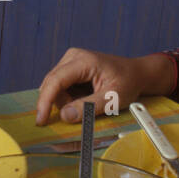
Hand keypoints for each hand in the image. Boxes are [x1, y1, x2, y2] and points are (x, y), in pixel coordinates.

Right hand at [34, 49, 174, 124]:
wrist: (136, 73)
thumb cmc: (128, 83)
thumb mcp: (113, 98)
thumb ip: (89, 107)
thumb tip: (65, 116)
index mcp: (83, 60)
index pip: (55, 80)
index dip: (45, 101)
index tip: (41, 120)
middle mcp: (72, 57)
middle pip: (52, 85)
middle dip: (59, 104)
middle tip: (77, 116)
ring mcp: (69, 61)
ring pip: (54, 88)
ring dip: (65, 102)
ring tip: (88, 104)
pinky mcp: (70, 68)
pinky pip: (60, 88)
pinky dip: (68, 99)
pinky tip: (83, 100)